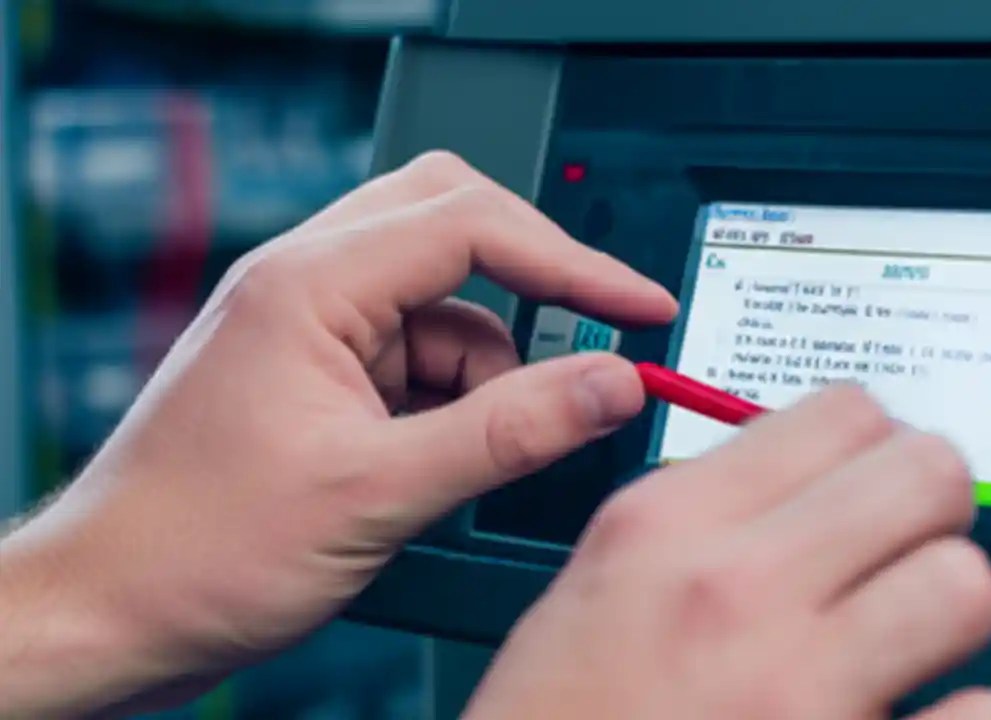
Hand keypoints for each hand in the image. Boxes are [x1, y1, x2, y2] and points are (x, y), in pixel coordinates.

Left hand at [0, 151, 676, 716]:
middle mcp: (306, 284)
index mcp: (309, 284)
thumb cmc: (197, 551)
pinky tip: (438, 457)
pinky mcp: (318, 371)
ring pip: (442, 298)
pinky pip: (417, 352)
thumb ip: (509, 432)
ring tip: (475, 448)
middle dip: (532, 283)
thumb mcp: (378, 493)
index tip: (638, 304)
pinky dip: (455, 395)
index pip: (472, 223)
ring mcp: (310, 326)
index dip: (572, 262)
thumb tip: (608, 384)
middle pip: (453, 223)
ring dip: (488, 362)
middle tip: (591, 341)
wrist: (111, 612)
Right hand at [466, 389, 990, 719]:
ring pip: (964, 584)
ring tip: (908, 632)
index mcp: (669, 525)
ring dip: (946, 605)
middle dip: (931, 504)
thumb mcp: (598, 582)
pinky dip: (963, 715)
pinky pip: (981, 714)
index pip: (844, 411)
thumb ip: (703, 514)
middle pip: (929, 474)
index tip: (867, 477)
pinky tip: (915, 719)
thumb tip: (809, 478)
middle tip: (904, 543)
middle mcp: (738, 590)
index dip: (875, 442)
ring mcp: (798, 688)